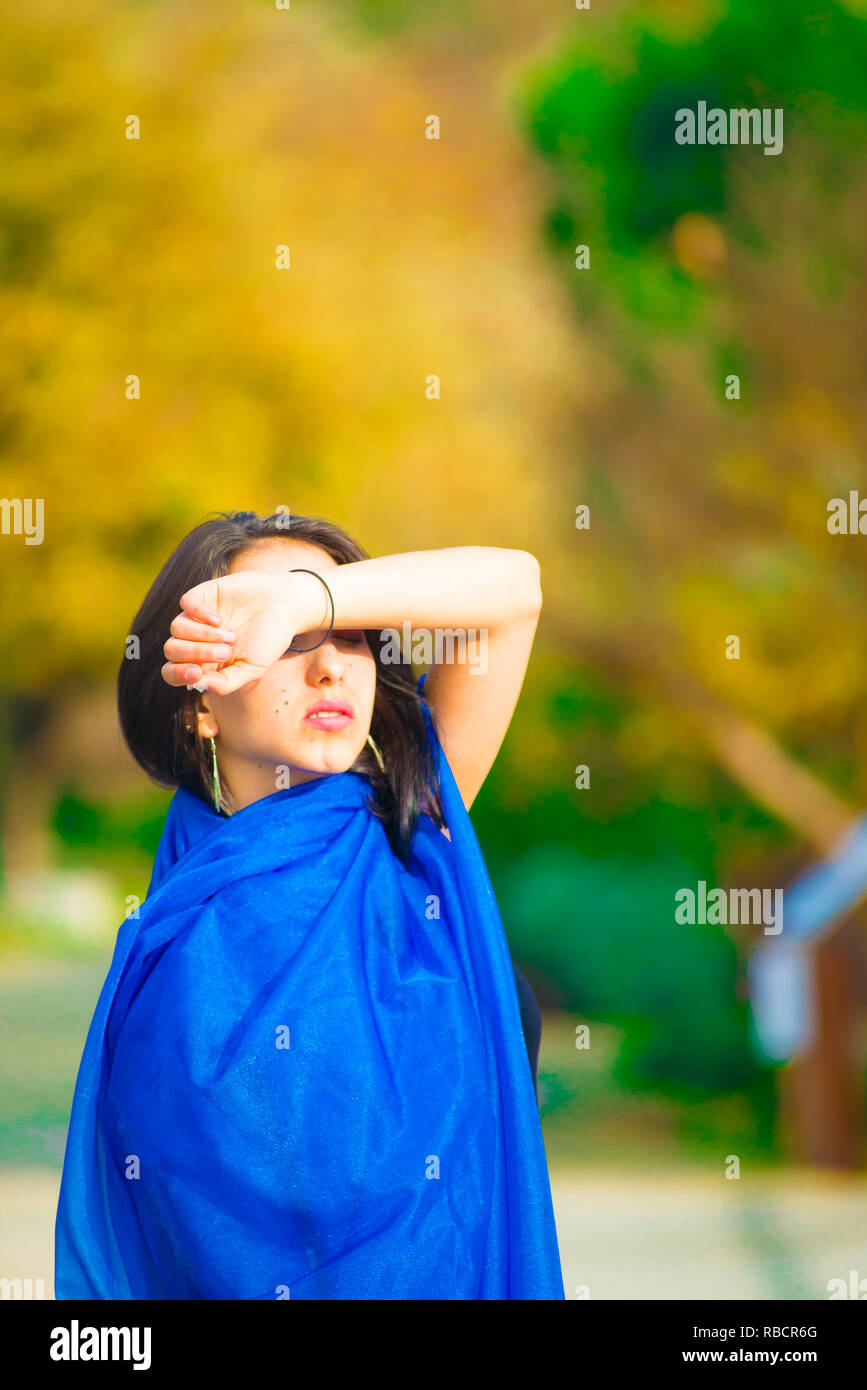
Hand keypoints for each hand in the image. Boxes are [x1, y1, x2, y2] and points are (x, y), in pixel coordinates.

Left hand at [161, 570, 302, 694]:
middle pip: (172, 650)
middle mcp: (195, 639)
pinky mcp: (204, 594)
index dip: (177, 674)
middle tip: (226, 651)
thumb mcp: (252, 669)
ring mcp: (197, 616)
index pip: (172, 672)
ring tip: (231, 636)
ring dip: (203, 635)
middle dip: (198, 653)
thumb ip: (226, 682)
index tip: (197, 672)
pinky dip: (198, 613)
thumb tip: (197, 686)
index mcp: (203, 662)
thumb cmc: (269, 641)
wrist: (286, 608)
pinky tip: (219, 619)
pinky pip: (185, 603)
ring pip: (177, 628)